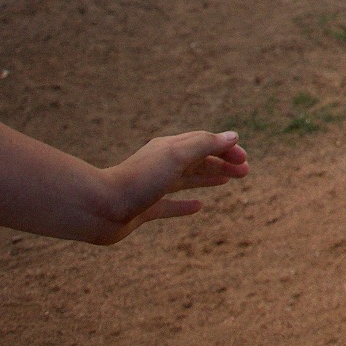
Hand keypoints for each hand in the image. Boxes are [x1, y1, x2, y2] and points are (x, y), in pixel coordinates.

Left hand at [86, 130, 248, 245]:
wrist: (100, 208)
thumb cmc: (139, 180)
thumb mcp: (176, 156)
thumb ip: (204, 144)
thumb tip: (232, 136)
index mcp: (169, 148)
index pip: (204, 142)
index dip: (226, 149)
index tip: (244, 160)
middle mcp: (162, 165)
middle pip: (198, 160)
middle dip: (222, 163)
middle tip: (245, 172)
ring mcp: (154, 187)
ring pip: (188, 179)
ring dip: (210, 177)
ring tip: (228, 180)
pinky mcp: (146, 209)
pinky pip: (171, 205)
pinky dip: (186, 204)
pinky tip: (198, 207)